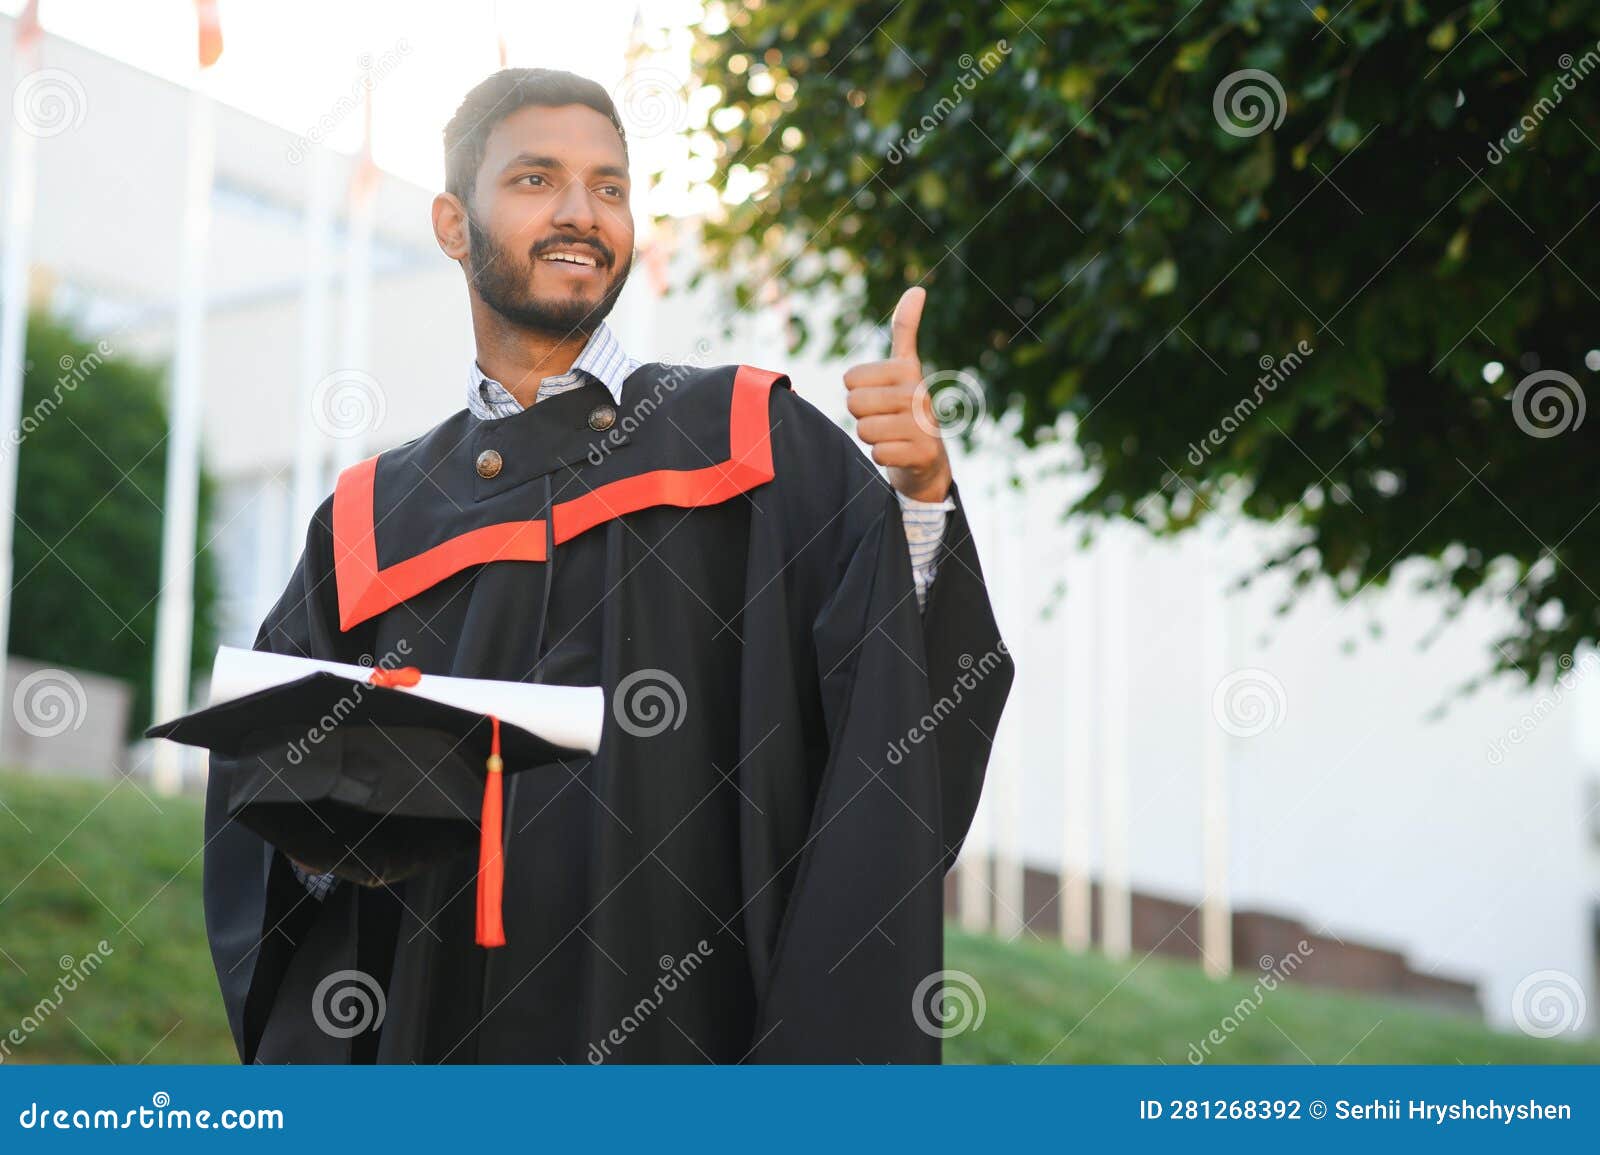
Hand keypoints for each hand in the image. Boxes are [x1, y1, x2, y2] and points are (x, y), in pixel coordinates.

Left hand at [844, 286, 952, 502]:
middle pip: (854, 403)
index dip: (857, 391)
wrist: (928, 460)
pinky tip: (900, 453)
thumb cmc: (906, 409)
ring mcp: (923, 424)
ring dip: (872, 437)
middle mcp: (918, 392)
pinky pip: (879, 453)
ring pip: (864, 429)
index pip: (850, 378)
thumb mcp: (904, 368)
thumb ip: (905, 330)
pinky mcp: (923, 452)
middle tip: (885, 419)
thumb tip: (918, 288)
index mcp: (907, 369)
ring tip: (892, 435)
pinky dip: (884, 457)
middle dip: (863, 415)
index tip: (880, 394)